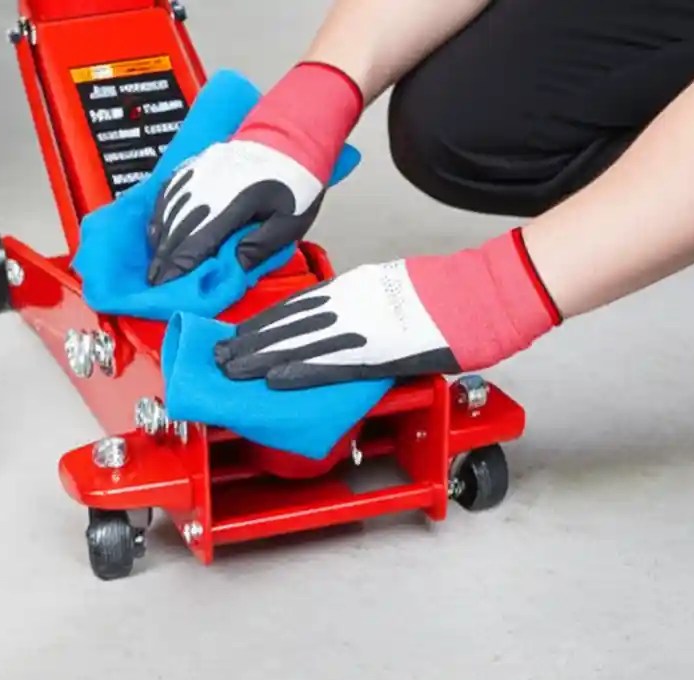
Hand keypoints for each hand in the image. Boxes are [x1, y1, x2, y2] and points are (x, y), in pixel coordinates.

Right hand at [145, 62, 363, 284]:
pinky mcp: (196, 165)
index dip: (178, 266)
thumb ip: (261, 246)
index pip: (197, 241)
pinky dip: (160, 212)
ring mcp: (200, 173)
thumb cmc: (297, 183)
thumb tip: (231, 267)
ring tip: (154, 263)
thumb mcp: (291, 222)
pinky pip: (169, 190)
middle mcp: (211, 186)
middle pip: (178, 228)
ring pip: (169, 210)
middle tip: (153, 282)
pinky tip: (156, 229)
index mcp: (235, 202)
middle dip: (164, 258)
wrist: (294, 135)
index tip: (165, 286)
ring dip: (160, 239)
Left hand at [214, 229, 562, 389]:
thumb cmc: (440, 293)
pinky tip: (273, 379)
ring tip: (231, 370)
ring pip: (299, 344)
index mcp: (351, 287)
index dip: (262, 324)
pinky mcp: (377, 353)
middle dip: (249, 342)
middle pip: (288, 324)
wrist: (476, 296)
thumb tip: (332, 320)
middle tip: (217, 357)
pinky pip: (330, 364)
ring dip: (261, 358)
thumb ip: (356, 304)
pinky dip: (298, 371)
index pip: (295, 307)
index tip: (236, 335)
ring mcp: (361, 329)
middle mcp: (348, 305)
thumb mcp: (387, 286)